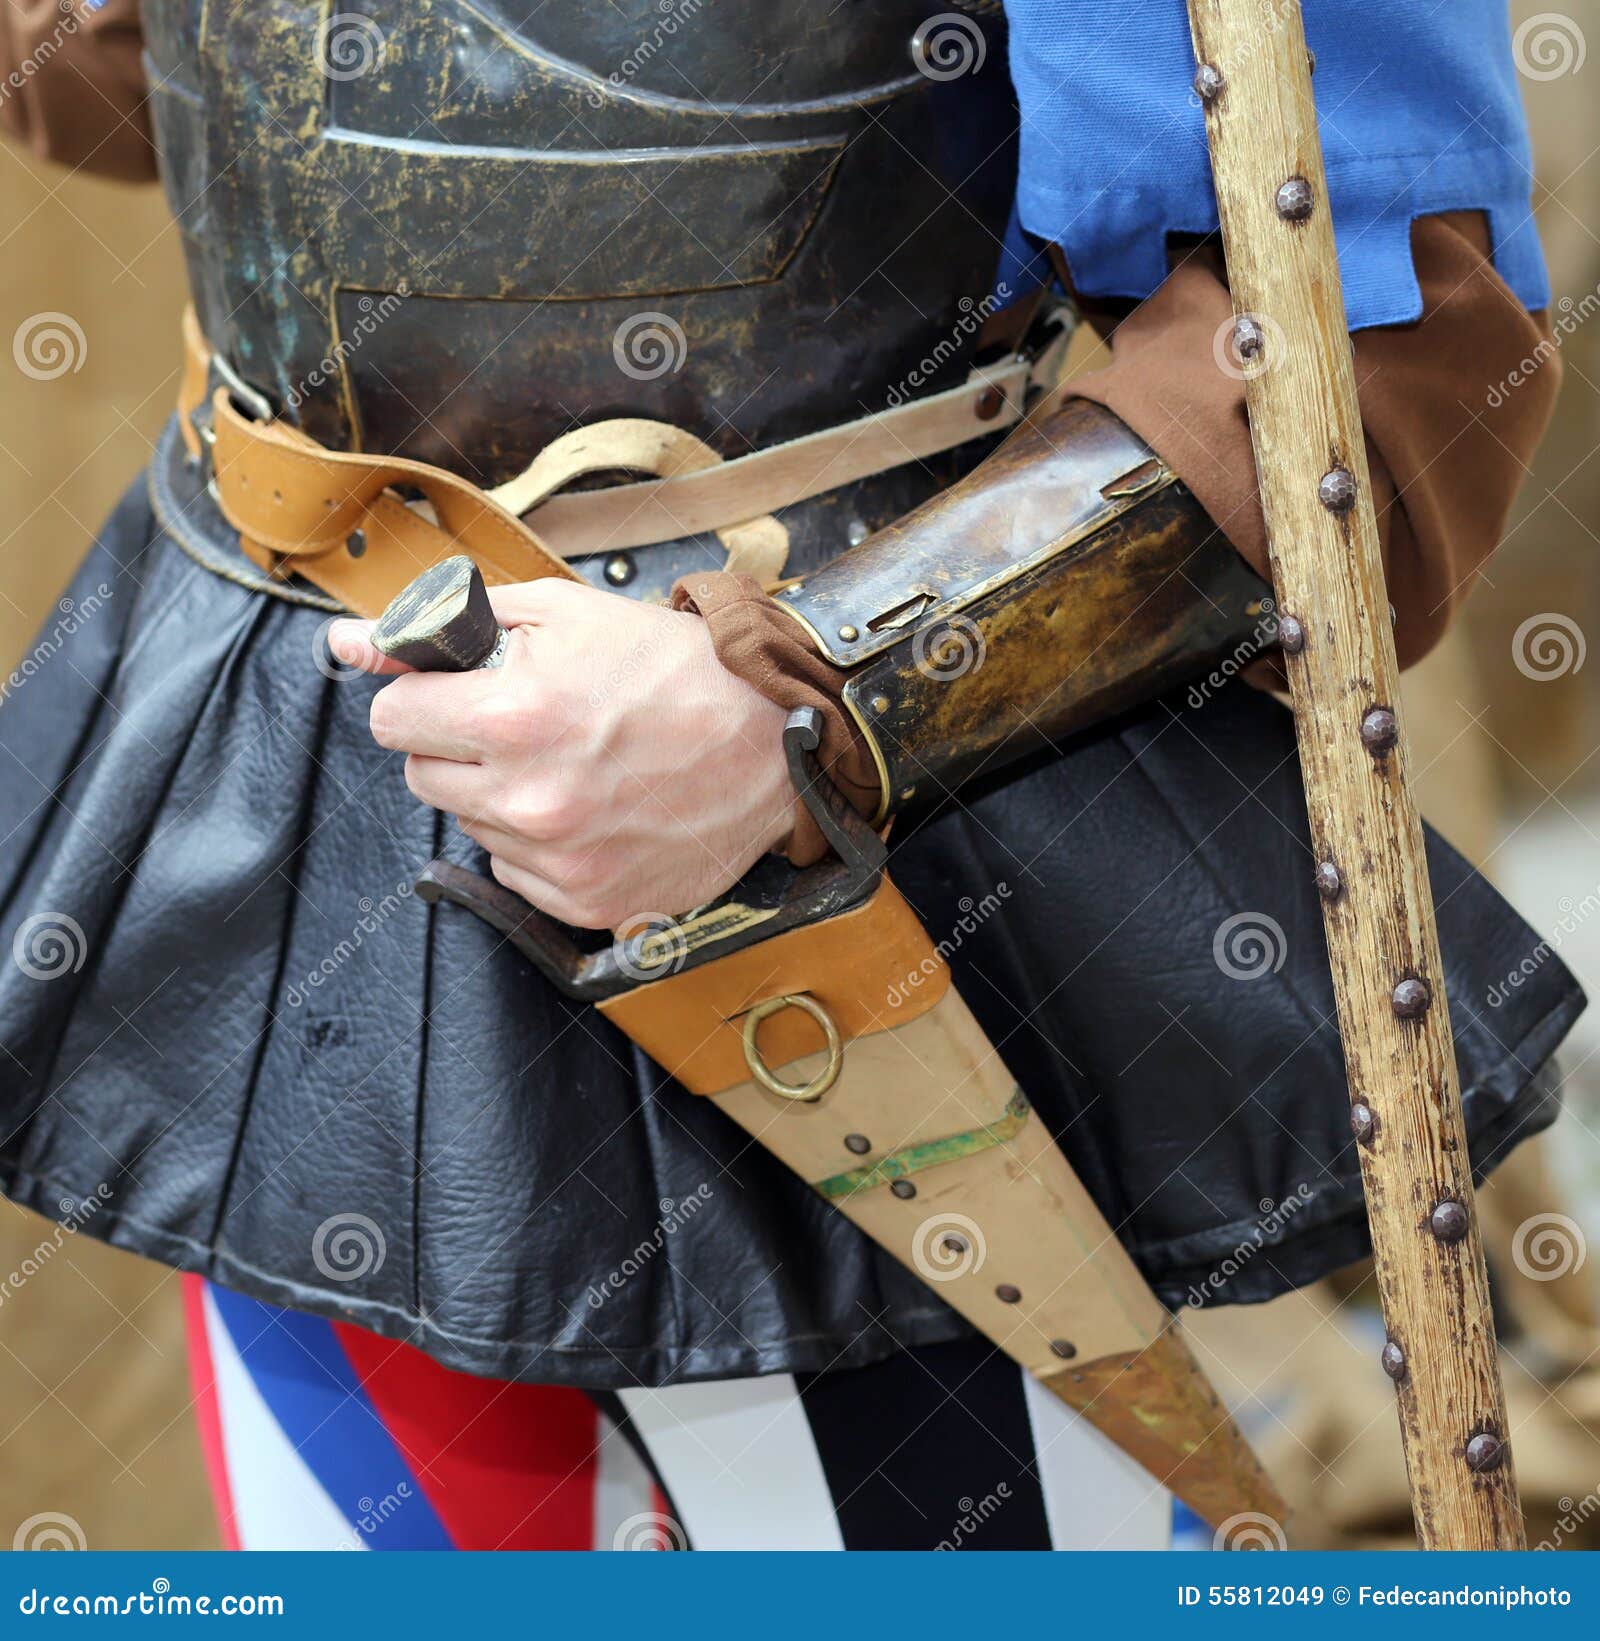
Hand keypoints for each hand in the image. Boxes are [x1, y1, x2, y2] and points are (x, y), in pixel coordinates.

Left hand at [329, 579, 796, 928]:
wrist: (774, 743)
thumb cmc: (676, 671)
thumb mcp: (564, 613)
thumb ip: (450, 625)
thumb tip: (354, 642)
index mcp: (517, 718)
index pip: (392, 719)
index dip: (421, 697)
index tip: (451, 694)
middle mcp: (530, 799)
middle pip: (420, 777)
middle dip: (455, 745)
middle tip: (519, 724)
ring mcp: (560, 859)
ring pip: (472, 825)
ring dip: (499, 794)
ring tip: (570, 763)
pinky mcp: (589, 899)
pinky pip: (517, 872)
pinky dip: (539, 843)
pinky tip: (589, 807)